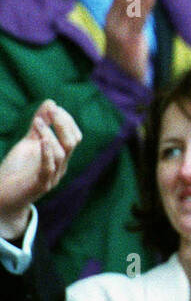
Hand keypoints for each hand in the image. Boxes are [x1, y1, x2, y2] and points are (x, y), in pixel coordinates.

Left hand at [0, 101, 81, 237]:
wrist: (2, 197)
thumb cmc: (17, 171)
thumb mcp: (29, 143)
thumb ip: (40, 125)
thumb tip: (50, 102)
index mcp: (60, 157)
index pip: (74, 136)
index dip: (66, 120)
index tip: (53, 107)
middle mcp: (60, 167)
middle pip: (73, 142)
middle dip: (63, 123)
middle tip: (51, 110)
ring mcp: (52, 177)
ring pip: (61, 153)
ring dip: (49, 134)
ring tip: (37, 122)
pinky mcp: (40, 185)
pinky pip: (49, 168)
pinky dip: (47, 153)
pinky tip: (42, 141)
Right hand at [104, 0, 156, 82]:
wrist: (123, 79)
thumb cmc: (130, 49)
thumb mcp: (132, 26)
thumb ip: (137, 8)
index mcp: (113, 14)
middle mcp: (112, 19)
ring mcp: (118, 30)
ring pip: (129, 1)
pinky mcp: (127, 42)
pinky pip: (137, 19)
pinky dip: (145, 3)